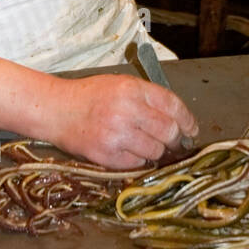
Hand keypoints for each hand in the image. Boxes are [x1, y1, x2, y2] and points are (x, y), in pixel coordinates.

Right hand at [50, 73, 198, 167]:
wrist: (57, 110)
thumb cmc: (90, 96)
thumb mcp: (120, 84)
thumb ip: (148, 99)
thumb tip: (177, 121)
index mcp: (132, 89)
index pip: (173, 106)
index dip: (187, 120)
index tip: (191, 129)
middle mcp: (127, 111)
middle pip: (168, 131)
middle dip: (174, 139)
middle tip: (171, 142)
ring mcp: (116, 135)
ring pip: (155, 151)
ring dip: (155, 151)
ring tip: (143, 144)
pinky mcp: (106, 155)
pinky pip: (136, 164)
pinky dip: (137, 160)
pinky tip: (128, 150)